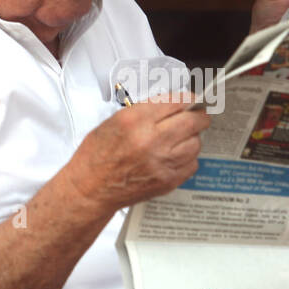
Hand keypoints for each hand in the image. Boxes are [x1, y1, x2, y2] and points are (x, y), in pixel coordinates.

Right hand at [65, 97, 210, 212]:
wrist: (90, 189)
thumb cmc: (97, 155)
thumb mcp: (115, 120)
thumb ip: (146, 110)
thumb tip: (173, 104)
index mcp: (136, 121)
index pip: (176, 102)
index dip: (188, 99)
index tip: (191, 100)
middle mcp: (152, 141)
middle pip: (194, 121)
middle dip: (199, 116)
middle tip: (198, 115)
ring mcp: (162, 163)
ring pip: (196, 143)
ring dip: (192, 137)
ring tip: (181, 137)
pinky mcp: (168, 181)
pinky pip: (192, 164)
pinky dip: (187, 158)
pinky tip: (175, 156)